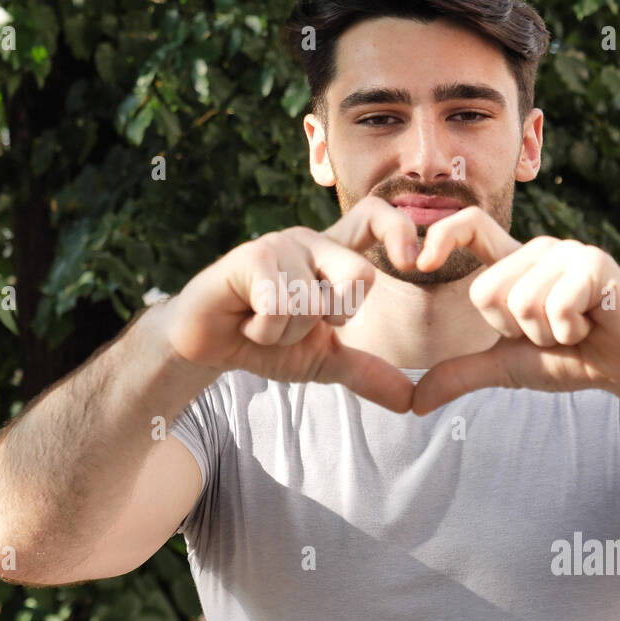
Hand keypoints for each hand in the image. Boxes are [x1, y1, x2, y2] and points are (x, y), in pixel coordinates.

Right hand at [163, 196, 420, 412]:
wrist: (206, 346)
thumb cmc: (265, 340)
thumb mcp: (323, 360)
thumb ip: (367, 373)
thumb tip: (413, 402)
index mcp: (333, 256)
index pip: (376, 218)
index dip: (401, 232)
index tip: (411, 264)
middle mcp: (310, 242)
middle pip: (361, 275)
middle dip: (336, 318)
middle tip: (303, 323)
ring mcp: (280, 245)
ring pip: (314, 303)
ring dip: (288, 333)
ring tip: (264, 324)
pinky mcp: (250, 258)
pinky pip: (280, 307)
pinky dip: (265, 331)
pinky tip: (246, 322)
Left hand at [410, 207, 619, 414]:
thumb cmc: (570, 357)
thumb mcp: (506, 366)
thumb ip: (460, 375)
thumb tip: (415, 403)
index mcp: (514, 264)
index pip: (471, 227)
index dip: (442, 235)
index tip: (419, 264)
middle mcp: (538, 249)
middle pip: (486, 292)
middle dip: (513, 330)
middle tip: (549, 331)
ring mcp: (566, 252)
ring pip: (520, 303)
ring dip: (545, 334)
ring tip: (572, 328)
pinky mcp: (593, 263)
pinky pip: (554, 306)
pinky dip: (569, 331)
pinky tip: (591, 324)